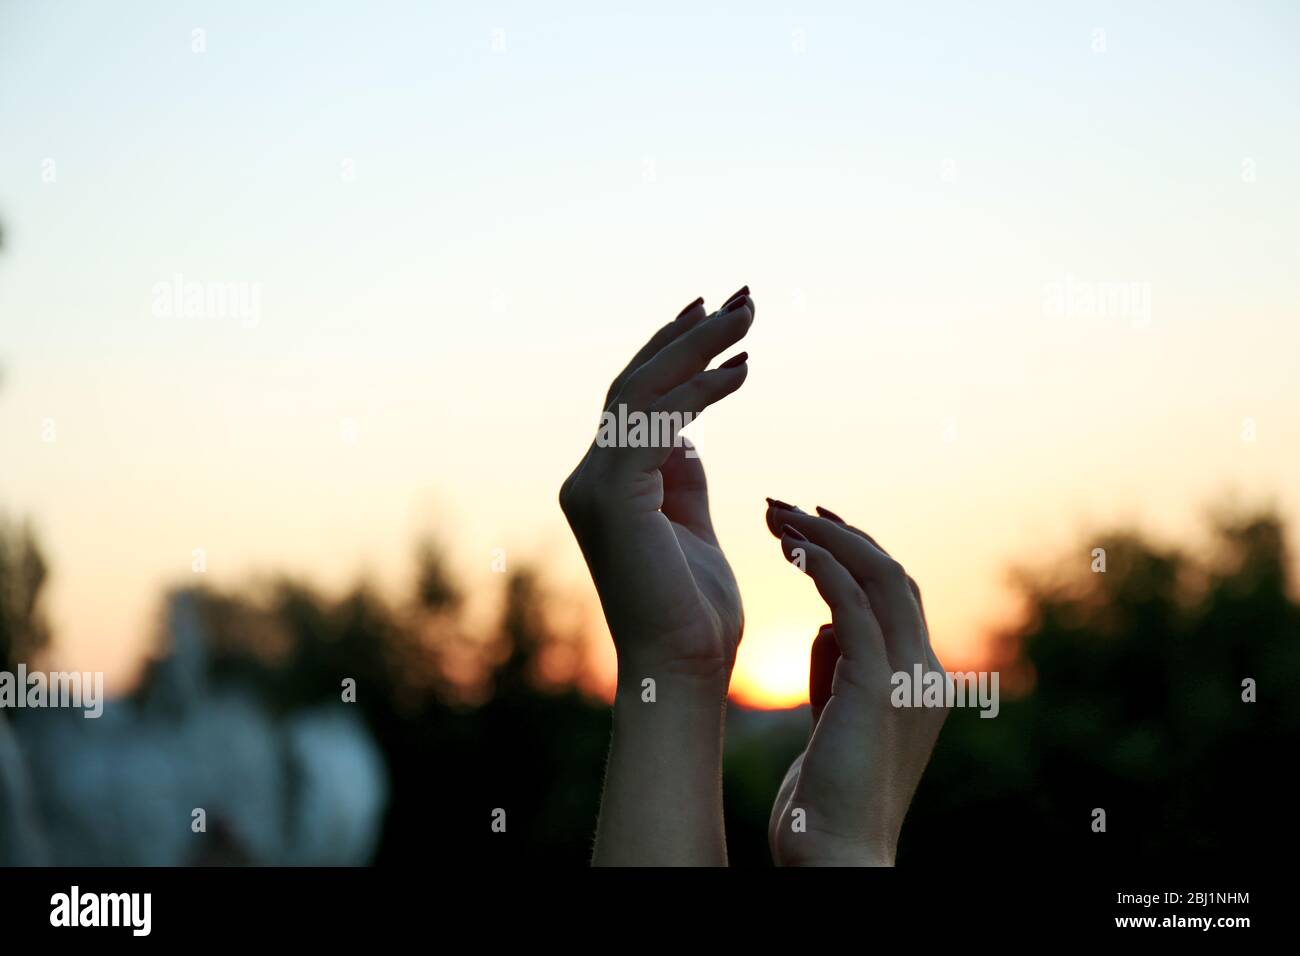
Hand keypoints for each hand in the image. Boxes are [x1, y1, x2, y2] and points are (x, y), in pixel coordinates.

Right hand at [560, 288, 753, 684]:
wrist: (683, 669)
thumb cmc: (695, 613)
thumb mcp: (691, 527)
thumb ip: (681, 477)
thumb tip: (686, 434)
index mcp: (605, 486)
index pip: (634, 403)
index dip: (673, 354)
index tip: (716, 316)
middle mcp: (587, 478)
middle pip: (635, 385)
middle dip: (688, 336)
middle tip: (740, 297)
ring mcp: (594, 486)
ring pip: (642, 392)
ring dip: (698, 348)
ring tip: (748, 315)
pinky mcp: (612, 496)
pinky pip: (656, 425)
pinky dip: (699, 393)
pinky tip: (741, 371)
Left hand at [763, 501, 947, 865]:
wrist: (836, 857)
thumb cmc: (825, 800)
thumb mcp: (837, 721)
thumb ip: (841, 671)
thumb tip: (828, 626)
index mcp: (918, 680)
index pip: (895, 594)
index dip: (854, 552)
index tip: (809, 527)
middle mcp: (923, 671)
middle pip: (892, 574)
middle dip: (837, 532)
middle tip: (785, 507)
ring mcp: (908, 678)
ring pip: (879, 578)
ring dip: (826, 539)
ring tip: (777, 516)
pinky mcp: (878, 687)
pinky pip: (856, 609)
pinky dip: (826, 569)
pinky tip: (792, 549)